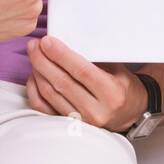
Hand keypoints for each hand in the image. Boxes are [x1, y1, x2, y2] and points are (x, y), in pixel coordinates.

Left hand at [24, 36, 144, 130]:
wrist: (128, 113)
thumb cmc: (122, 85)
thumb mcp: (117, 68)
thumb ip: (97, 56)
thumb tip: (69, 37)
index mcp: (111, 92)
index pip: (82, 71)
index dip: (62, 55)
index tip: (47, 41)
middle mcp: (96, 110)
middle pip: (62, 83)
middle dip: (43, 61)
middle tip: (34, 45)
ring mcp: (81, 122)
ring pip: (50, 95)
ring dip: (38, 72)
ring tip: (34, 55)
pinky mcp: (68, 126)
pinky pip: (44, 109)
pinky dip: (35, 90)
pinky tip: (34, 75)